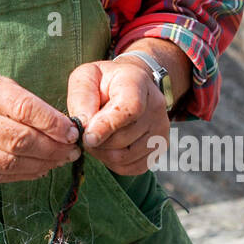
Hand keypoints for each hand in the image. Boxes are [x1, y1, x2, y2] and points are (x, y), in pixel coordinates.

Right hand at [0, 68, 80, 182]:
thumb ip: (23, 101)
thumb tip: (61, 127)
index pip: (22, 109)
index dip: (52, 123)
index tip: (72, 130)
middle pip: (18, 141)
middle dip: (53, 148)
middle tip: (73, 149)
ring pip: (10, 164)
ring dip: (43, 164)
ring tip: (61, 159)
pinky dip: (24, 174)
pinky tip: (40, 167)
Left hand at [66, 58, 168, 176]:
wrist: (132, 82)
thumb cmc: (105, 80)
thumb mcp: (87, 76)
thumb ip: (82, 98)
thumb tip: (83, 126)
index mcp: (137, 83)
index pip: (130, 109)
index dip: (107, 126)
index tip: (88, 137)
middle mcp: (155, 107)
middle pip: (123, 138)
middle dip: (96, 142)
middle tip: (84, 134)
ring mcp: (161, 129)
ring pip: (126, 156)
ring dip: (103, 154)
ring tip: (96, 139)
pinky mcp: (160, 147)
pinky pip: (133, 167)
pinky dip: (115, 163)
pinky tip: (108, 148)